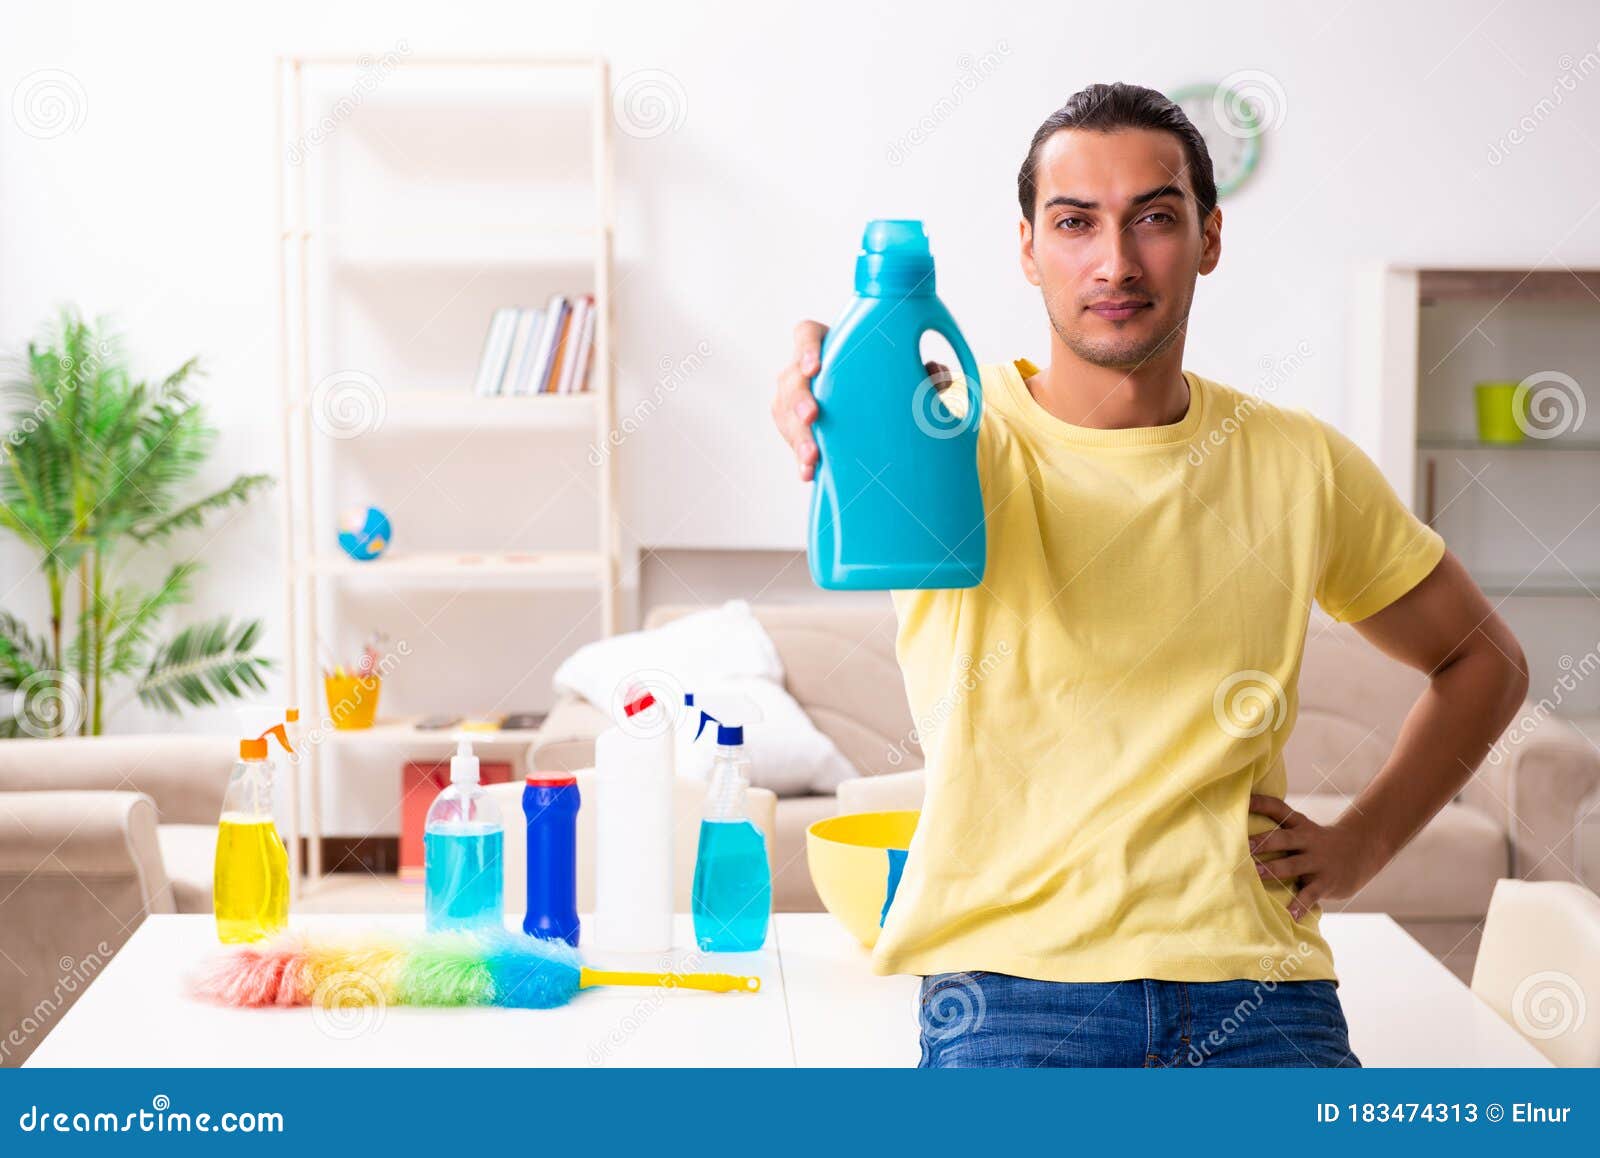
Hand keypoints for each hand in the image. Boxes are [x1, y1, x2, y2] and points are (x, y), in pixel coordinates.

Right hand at [770, 320, 952, 482]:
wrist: (871, 409)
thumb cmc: (883, 379)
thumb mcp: (901, 371)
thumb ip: (919, 372)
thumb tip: (936, 374)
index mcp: (826, 345)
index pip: (805, 336)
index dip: (806, 350)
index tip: (815, 368)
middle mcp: (803, 371)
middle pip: (790, 380)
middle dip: (798, 400)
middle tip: (812, 417)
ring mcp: (795, 400)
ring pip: (784, 412)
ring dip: (798, 436)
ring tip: (812, 458)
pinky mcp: (796, 428)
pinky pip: (792, 441)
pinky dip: (801, 458)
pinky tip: (810, 473)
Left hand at [1248, 795, 1385, 921]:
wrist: (1361, 852)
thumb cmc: (1317, 843)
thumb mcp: (1303, 830)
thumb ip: (1279, 830)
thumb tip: (1240, 828)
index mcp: (1299, 825)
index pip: (1278, 808)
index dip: (1261, 803)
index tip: (1243, 799)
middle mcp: (1307, 841)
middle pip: (1283, 838)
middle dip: (1263, 842)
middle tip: (1243, 846)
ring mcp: (1317, 862)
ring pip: (1293, 865)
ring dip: (1273, 869)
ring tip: (1255, 874)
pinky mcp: (1325, 882)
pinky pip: (1310, 895)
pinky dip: (1299, 905)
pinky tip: (1290, 914)